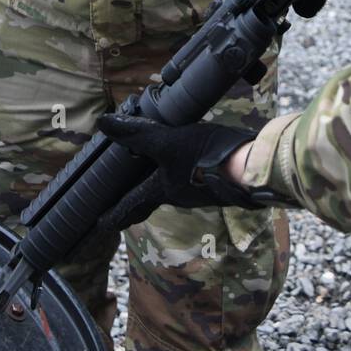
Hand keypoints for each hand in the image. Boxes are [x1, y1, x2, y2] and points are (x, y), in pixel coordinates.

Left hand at [93, 115, 262, 228]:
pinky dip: (179, 176)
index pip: (131, 205)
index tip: (98, 226)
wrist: (252, 168)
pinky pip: (189, 181)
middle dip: (134, 206)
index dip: (113, 215)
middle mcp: (179, 195)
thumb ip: (139, 134)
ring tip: (150, 178)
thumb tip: (105, 124)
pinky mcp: (215, 182)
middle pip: (150, 201)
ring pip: (170, 191)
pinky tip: (185, 164)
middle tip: (120, 212)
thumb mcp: (169, 141)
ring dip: (158, 188)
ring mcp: (198, 191)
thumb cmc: (208, 158)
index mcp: (162, 190)